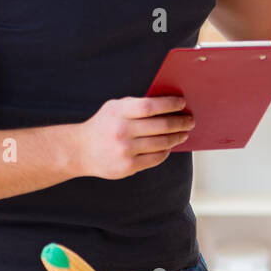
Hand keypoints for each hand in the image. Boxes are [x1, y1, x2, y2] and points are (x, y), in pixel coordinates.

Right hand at [72, 96, 194, 178]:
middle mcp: (121, 131)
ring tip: (184, 133)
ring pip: (161, 143)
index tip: (182, 103)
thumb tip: (171, 104)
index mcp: (118, 112)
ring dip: (177, 137)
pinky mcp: (127, 166)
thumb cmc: (105, 124)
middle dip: (180, 123)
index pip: (150, 106)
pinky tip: (169, 145)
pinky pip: (156, 158)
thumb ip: (137, 105)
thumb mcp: (115, 108)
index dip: (169, 104)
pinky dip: (166, 150)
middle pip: (160, 126)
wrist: (80, 151)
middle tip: (191, 120)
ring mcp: (124, 150)